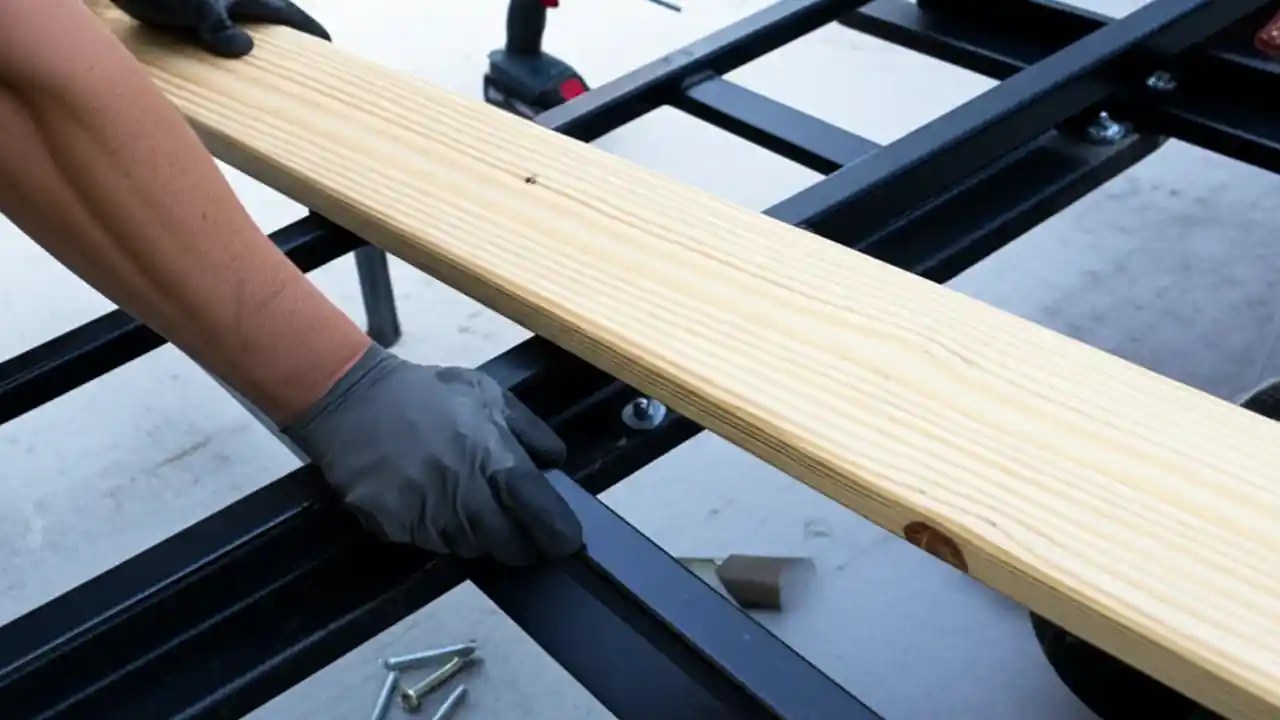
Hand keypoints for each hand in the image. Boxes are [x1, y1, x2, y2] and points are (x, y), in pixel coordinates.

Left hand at [108, 0, 329, 57]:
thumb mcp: (198, 8)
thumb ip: (220, 28)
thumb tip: (243, 48)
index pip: (291, 16)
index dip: (311, 32)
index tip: (329, 48)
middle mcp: (238, 4)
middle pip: (272, 27)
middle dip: (286, 48)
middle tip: (299, 77)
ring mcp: (219, 13)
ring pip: (247, 36)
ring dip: (257, 56)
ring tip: (263, 85)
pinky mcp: (197, 23)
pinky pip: (223, 43)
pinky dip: (229, 58)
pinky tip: (225, 77)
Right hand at [283, 343, 583, 564]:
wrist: (352, 401)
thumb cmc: (426, 395)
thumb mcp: (487, 394)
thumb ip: (529, 429)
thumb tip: (556, 462)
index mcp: (494, 459)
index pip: (542, 515)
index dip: (559, 535)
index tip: (565, 540)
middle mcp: (465, 494)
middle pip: (509, 545)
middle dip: (521, 544)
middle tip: (522, 532)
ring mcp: (427, 514)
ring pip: (470, 548)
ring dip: (479, 537)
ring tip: (470, 506)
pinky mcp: (395, 527)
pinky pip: (430, 544)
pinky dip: (439, 531)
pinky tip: (432, 503)